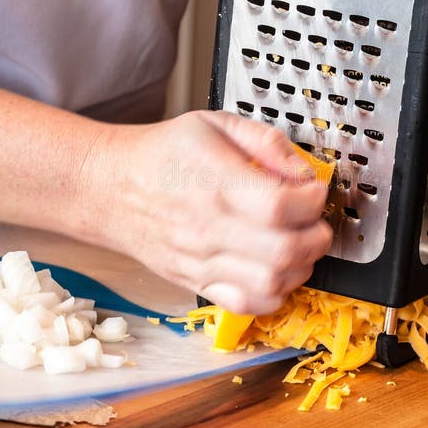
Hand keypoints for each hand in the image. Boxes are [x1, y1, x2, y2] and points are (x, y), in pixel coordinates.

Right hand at [94, 111, 332, 313]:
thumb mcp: (213, 123)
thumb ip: (265, 141)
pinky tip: (276, 270)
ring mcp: (202, 261)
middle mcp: (209, 227)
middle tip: (315, 221)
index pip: (280, 206)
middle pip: (284, 250)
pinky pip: (247, 304)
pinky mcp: (197, 283)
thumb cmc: (161, 154)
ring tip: (298, 245)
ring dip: (301, 266)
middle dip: (317, 236)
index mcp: (215, 183)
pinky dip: (274, 293)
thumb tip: (302, 171)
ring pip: (271, 283)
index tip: (313, 191)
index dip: (312, 200)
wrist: (109, 188)